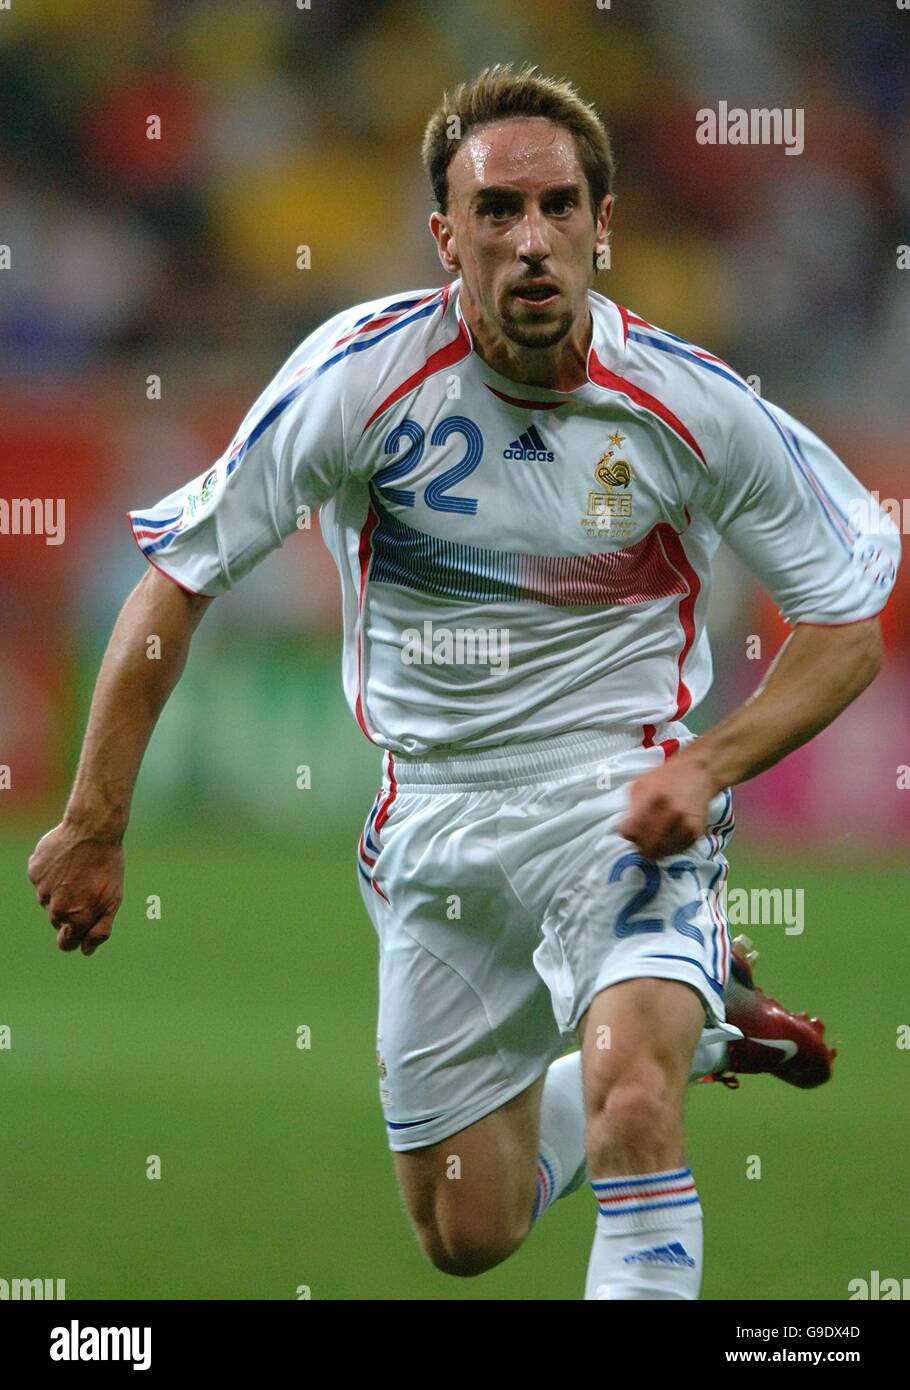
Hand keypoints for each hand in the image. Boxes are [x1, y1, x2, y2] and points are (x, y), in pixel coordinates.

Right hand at [27, 819, 124, 955]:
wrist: (92, 830)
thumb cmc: (107, 866)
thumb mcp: (113, 900)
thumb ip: (100, 930)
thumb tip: (86, 951)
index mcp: (76, 919)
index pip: (66, 944)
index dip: (76, 936)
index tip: (83, 923)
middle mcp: (55, 909)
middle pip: (58, 921)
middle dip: (71, 910)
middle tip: (86, 888)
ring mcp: (42, 890)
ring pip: (48, 900)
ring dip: (61, 890)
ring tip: (77, 871)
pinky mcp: (34, 872)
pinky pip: (41, 880)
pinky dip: (51, 874)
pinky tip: (65, 861)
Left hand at [616, 751, 717, 859]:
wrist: (698, 773)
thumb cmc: (666, 778)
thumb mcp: (641, 784)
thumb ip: (630, 807)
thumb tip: (622, 829)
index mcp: (653, 797)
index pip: (633, 829)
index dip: (627, 834)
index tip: (627, 832)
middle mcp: (671, 812)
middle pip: (646, 843)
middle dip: (638, 844)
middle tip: (638, 840)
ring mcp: (685, 824)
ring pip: (661, 850)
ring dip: (652, 850)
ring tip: (650, 842)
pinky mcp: (696, 832)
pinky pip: (676, 850)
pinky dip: (667, 850)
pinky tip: (663, 842)